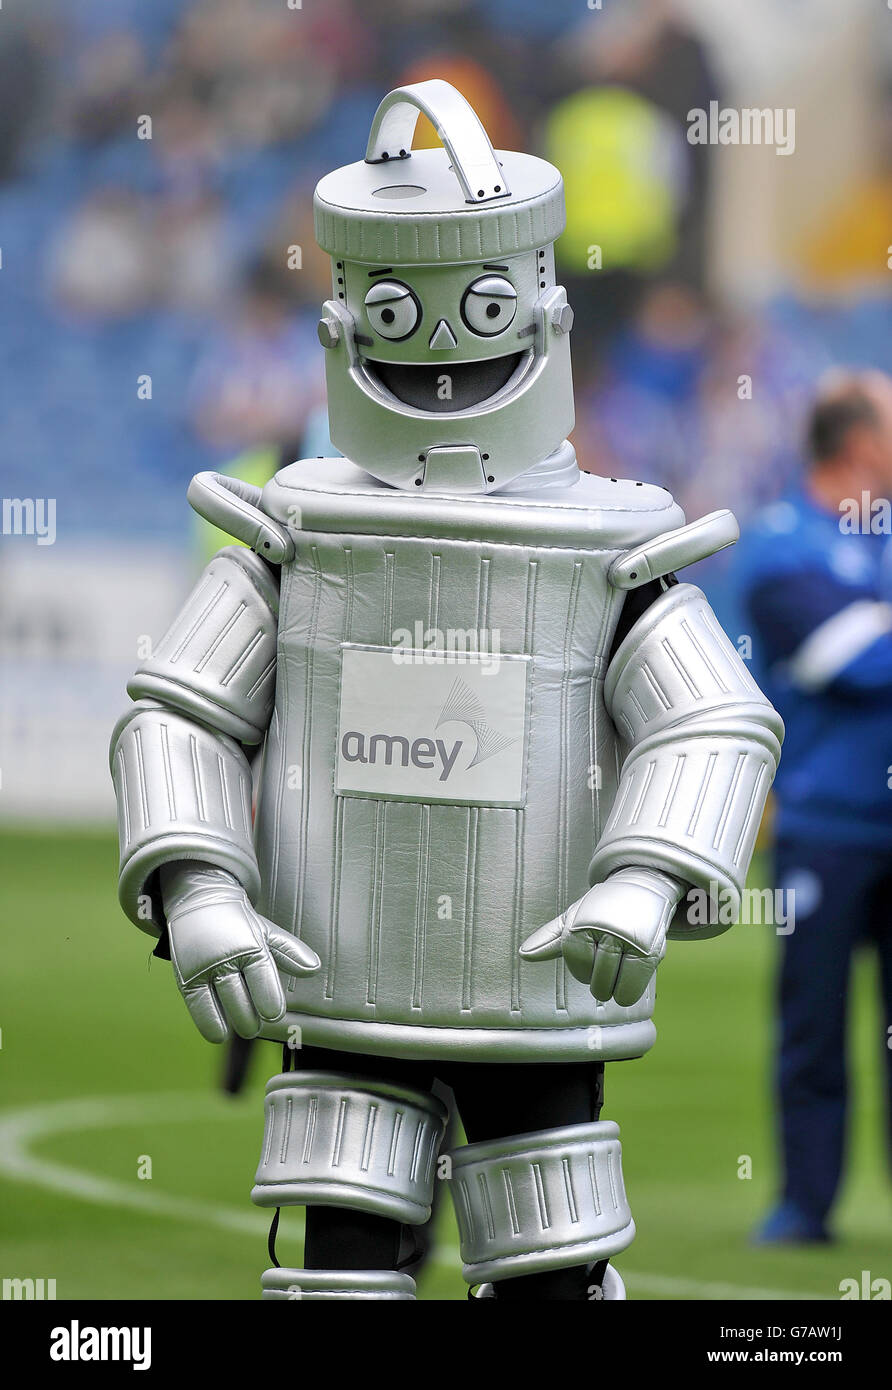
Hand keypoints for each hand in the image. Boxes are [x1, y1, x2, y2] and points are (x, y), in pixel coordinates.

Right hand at [160, 862, 319, 1042]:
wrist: (200, 903)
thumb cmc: (239, 924)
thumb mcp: (266, 933)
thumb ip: (290, 953)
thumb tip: (314, 969)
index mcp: (250, 944)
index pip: (262, 976)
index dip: (269, 1000)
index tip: (274, 1015)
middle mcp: (226, 956)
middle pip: (240, 997)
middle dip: (251, 1018)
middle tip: (258, 1025)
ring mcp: (204, 967)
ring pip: (219, 1002)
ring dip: (234, 1022)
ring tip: (246, 1029)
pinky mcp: (186, 976)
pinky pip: (197, 1004)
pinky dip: (209, 1022)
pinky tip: (219, 1034)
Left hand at [519, 867, 682, 1005]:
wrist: (643, 888)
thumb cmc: (603, 908)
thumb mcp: (574, 918)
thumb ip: (549, 939)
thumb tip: (524, 955)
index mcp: (581, 924)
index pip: (577, 966)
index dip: (584, 967)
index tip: (594, 952)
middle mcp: (604, 931)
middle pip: (595, 981)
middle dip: (600, 979)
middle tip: (611, 960)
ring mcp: (629, 941)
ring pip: (613, 989)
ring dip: (616, 988)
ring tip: (622, 967)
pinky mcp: (650, 951)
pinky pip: (632, 989)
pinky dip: (628, 993)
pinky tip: (631, 981)